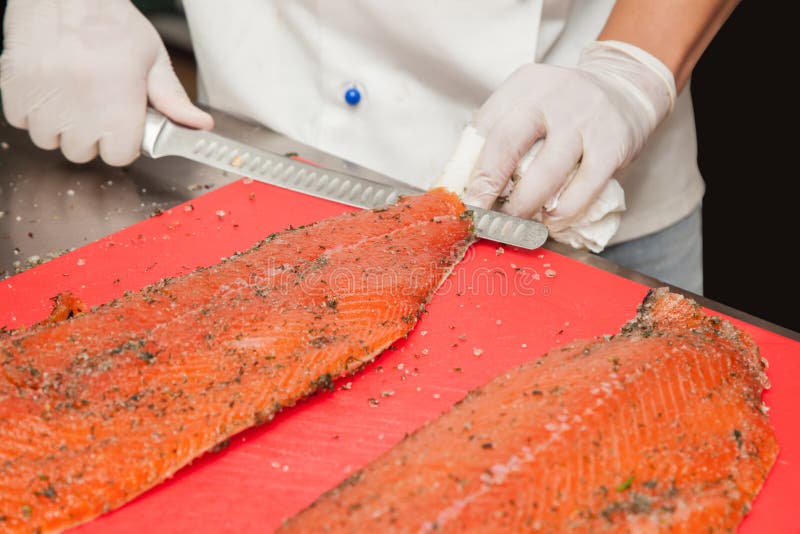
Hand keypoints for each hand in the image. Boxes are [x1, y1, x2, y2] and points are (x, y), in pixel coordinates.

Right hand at [0, 0, 212, 165]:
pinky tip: (50, 89)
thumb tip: (201, 126)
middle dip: (93, 136)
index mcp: (117, 104)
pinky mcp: (14, 88)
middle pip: (83, 153)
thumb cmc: (110, 20)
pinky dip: (32, 111)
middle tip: (98, 104)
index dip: (124, 143)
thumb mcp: (152, 59)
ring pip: (49, 141)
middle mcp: (78, 108)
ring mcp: (42, 100)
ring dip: (61, 127)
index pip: (119, 156)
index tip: (123, 125)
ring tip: (73, 96)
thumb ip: (173, 99)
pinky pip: (20, 121)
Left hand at [440, 41, 674, 226]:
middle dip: (489, 185)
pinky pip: (584, 188)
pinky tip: (551, 221)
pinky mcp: (612, 145)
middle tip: (481, 214)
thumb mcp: (531, 103)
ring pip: (546, 173)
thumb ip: (501, 133)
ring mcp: (584, 119)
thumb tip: (467, 185)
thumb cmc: (564, 107)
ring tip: (514, 223)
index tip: (465, 198)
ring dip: (525, 206)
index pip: (484, 125)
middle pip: (507, 142)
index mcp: (523, 85)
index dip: (470, 167)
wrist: (626, 87)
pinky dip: (563, 212)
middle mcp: (551, 96)